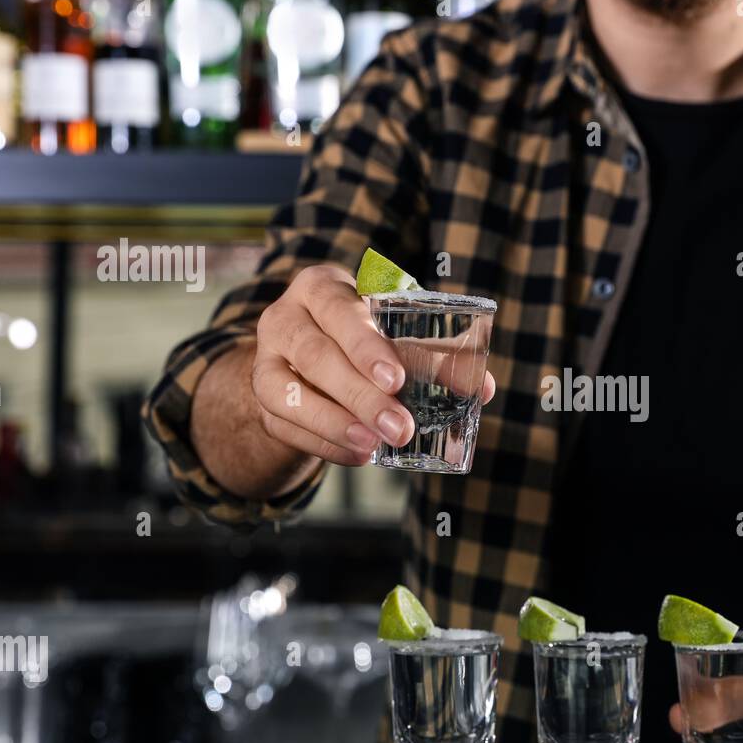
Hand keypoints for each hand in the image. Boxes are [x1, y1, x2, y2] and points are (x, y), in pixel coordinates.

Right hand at [251, 265, 495, 464]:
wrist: (309, 359)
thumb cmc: (364, 338)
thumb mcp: (397, 336)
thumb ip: (436, 356)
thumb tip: (481, 387)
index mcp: (322, 288)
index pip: (339, 310)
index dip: (366, 346)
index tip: (397, 380)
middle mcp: (284, 317)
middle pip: (315, 355)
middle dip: (360, 395)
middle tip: (400, 427)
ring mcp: (265, 358)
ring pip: (286, 392)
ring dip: (335, 423)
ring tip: (375, 446)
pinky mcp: (261, 398)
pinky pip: (284, 425)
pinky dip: (322, 444)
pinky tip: (357, 455)